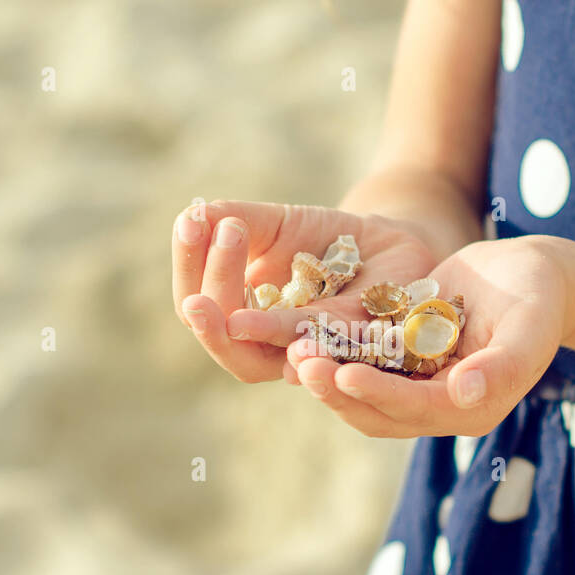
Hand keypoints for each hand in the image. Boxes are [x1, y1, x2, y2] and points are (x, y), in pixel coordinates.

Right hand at [172, 200, 437, 382]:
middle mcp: (270, 349)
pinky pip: (334, 350)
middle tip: (199, 286)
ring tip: (231, 317)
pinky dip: (311, 344)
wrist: (385, 243)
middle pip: (228, 349)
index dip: (189, 266)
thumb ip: (232, 219)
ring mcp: (314, 355)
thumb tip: (192, 214)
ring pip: (272, 360)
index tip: (191, 221)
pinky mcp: (360, 346)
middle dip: (209, 319)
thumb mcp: (272, 223)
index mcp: (239, 320)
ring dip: (248, 336)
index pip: (199, 306)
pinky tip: (294, 341)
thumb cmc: (320, 239)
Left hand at [286, 235, 574, 437]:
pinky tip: (302, 331)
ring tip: (293, 348)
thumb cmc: (539, 295)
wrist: (533, 273)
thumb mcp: (530, 325)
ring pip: (361, 392)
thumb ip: (504, 363)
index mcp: (473, 406)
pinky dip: (333, 352)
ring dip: (326, 375)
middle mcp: (440, 405)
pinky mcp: (401, 358)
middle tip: (298, 361)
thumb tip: (465, 394)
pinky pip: (360, 362)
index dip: (378, 394)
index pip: (416, 408)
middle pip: (378, 409)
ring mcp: (418, 384)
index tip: (341, 375)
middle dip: (337, 389)